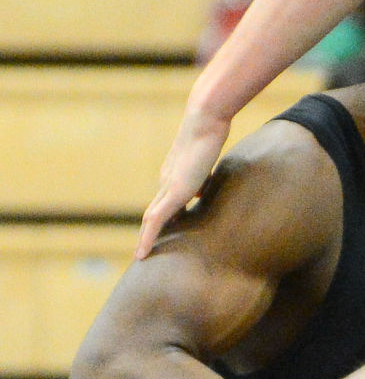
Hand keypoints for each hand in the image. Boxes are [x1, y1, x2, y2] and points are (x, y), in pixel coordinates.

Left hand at [136, 105, 231, 258]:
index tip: (162, 233)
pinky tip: (142, 253)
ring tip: (141, 256)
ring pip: (149, 219)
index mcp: (173, 175)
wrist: (205, 122)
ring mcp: (167, 188)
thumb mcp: (204, 163)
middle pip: (152, 213)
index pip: (164, 202)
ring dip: (144, 238)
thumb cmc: (209, 136)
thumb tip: (197, 195)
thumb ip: (199, 179)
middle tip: (145, 250)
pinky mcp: (172, 193)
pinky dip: (147, 238)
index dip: (162, 219)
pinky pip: (155, 221)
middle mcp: (165, 182)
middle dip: (148, 231)